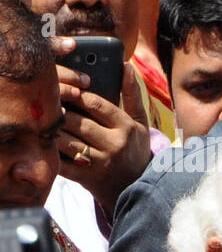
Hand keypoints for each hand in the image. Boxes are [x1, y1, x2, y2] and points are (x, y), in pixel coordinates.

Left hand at [56, 67, 152, 216]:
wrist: (134, 185)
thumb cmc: (134, 148)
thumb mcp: (139, 122)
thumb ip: (132, 94)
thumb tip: (126, 66)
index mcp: (126, 128)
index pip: (97, 104)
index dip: (78, 96)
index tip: (71, 92)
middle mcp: (114, 145)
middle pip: (77, 122)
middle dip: (61, 112)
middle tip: (53, 105)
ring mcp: (99, 163)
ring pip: (65, 141)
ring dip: (53, 130)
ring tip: (50, 122)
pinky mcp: (86, 178)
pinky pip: (61, 162)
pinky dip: (52, 151)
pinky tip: (51, 143)